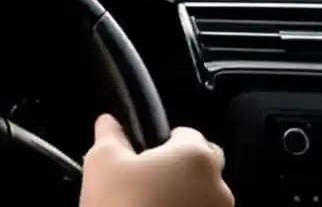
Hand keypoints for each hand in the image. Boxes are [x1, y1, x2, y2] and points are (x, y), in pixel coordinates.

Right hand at [81, 113, 233, 206]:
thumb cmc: (119, 206)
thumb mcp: (102, 164)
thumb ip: (110, 136)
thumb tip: (109, 122)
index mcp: (196, 157)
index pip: (185, 134)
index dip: (159, 144)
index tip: (141, 159)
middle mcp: (219, 188)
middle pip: (199, 169)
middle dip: (177, 173)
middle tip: (144, 187)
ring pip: (201, 200)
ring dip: (182, 201)